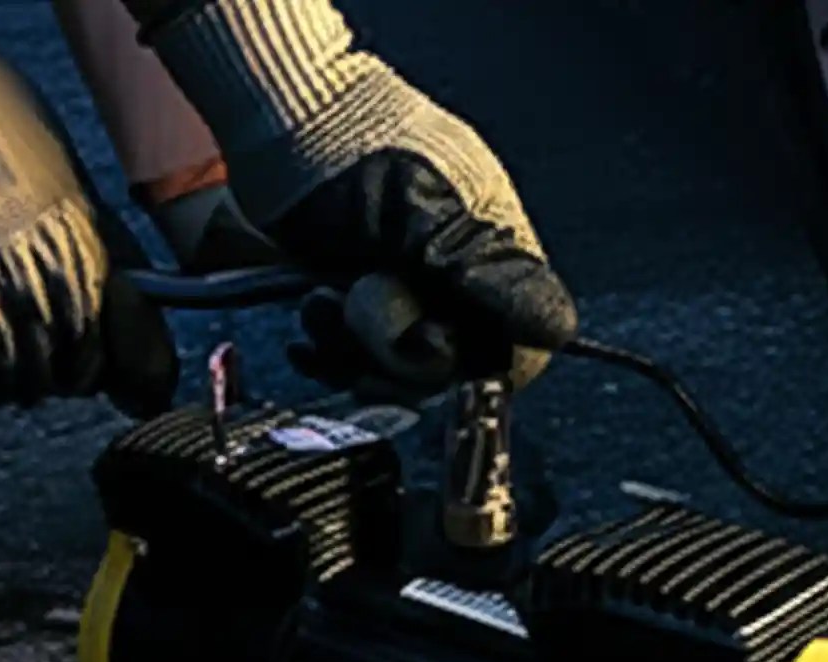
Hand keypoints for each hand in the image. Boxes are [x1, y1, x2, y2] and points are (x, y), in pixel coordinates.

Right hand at [0, 2, 176, 416]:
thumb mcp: (77, 193)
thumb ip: (115, 268)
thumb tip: (146, 356)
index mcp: (88, 262)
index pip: (127, 364)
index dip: (119, 373)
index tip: (108, 369)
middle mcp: (35, 290)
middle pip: (61, 383)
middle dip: (54, 373)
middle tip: (34, 344)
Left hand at [137, 0, 576, 401]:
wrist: (271, 122)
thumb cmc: (350, 143)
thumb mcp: (419, 205)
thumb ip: (482, 269)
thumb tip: (555, 326)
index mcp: (494, 252)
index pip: (515, 345)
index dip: (476, 360)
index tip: (427, 339)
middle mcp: (457, 284)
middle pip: (452, 369)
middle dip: (398, 354)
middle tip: (357, 305)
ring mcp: (406, 300)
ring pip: (398, 374)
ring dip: (353, 352)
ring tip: (319, 302)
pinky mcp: (357, 312)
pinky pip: (356, 366)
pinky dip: (329, 357)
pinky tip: (307, 335)